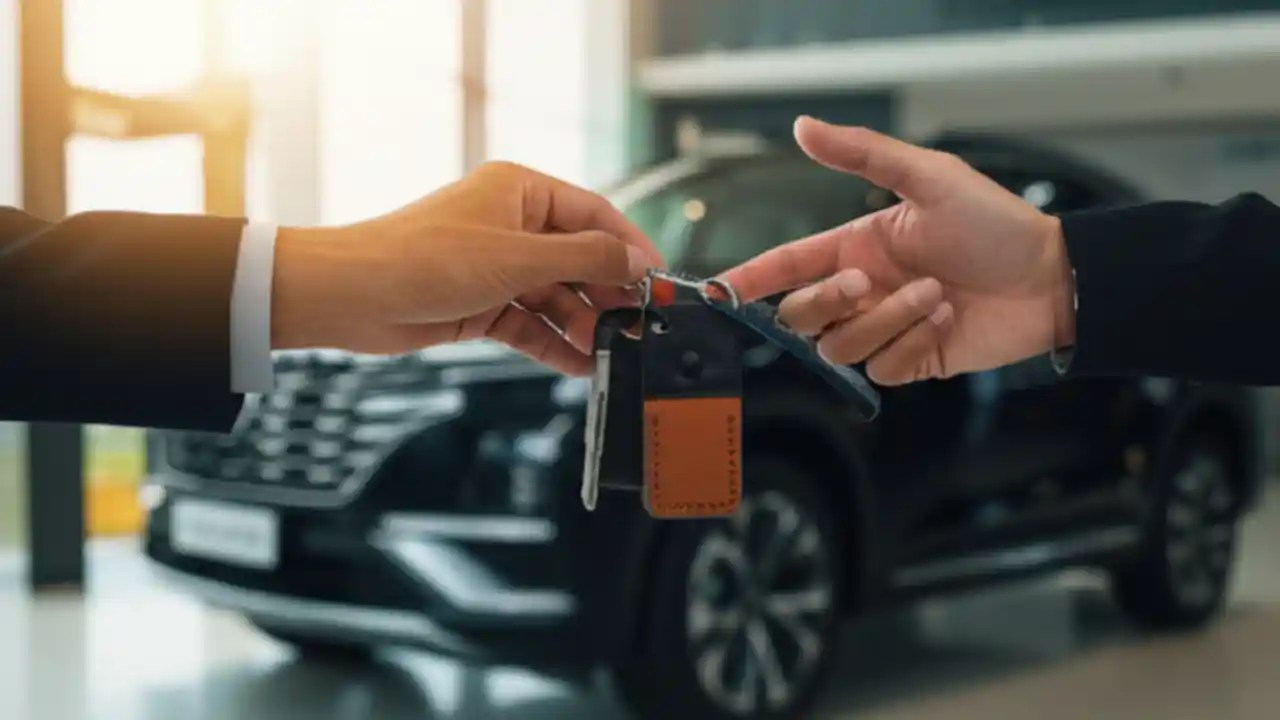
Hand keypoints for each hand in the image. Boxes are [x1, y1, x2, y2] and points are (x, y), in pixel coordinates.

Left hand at [270, 161, 662, 374]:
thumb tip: (634, 260)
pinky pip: (531, 324)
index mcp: (520, 191)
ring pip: (556, 296)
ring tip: (612, 351)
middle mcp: (511, 225)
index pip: (593, 214)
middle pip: (578, 259)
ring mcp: (496, 267)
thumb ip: (582, 260)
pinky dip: (554, 343)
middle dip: (607, 293)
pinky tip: (581, 364)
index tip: (656, 277)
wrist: (352, 296)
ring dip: (583, 324)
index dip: (628, 246)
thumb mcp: (516, 258)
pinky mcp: (481, 304)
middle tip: (638, 323)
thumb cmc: (420, 258)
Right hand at [722, 117, 1073, 384]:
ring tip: (935, 296)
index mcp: (858, 248)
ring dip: (887, 319)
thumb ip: (863, 156)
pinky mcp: (911, 362)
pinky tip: (946, 319)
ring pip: (841, 346)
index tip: (717, 289)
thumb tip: (804, 127)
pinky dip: (911, 343)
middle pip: (802, 315)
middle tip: (868, 282)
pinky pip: (881, 370)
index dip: (750, 277)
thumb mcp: (928, 177)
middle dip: (829, 301)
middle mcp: (864, 291)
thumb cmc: (994, 224)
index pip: (788, 266)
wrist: (1051, 278)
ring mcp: (885, 329)